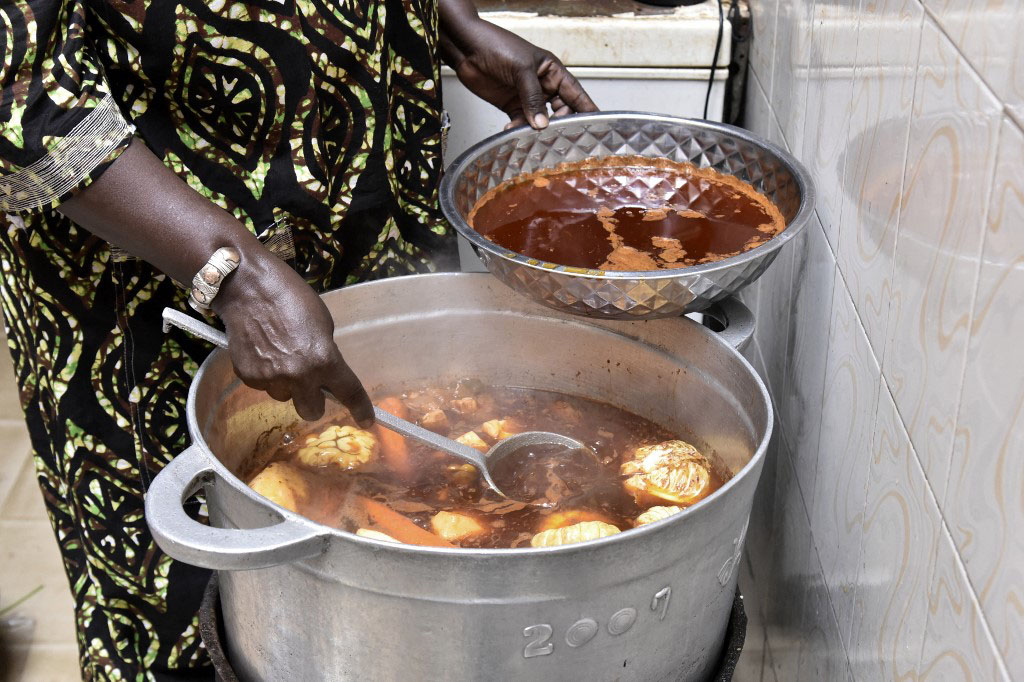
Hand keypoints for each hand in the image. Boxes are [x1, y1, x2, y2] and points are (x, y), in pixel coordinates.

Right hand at [212, 253, 373, 425]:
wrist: (248, 287)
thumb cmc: (291, 297)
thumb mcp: (322, 324)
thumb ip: (326, 353)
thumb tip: (325, 373)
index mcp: (324, 359)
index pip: (349, 392)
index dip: (360, 409)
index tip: (366, 421)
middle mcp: (299, 375)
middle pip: (311, 411)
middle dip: (313, 400)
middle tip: (310, 384)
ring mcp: (271, 378)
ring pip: (284, 397)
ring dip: (287, 385)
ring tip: (279, 356)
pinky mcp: (248, 377)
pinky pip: (263, 386)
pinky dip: (266, 375)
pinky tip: (263, 352)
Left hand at [442, 20, 597, 128]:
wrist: (467, 48)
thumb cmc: (497, 46)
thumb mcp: (521, 69)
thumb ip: (533, 98)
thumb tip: (542, 124)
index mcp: (552, 72)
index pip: (576, 94)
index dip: (587, 109)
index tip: (597, 126)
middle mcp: (543, 85)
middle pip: (561, 111)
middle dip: (561, 125)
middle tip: (560, 138)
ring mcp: (527, 97)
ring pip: (540, 120)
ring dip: (538, 131)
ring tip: (535, 138)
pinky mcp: (511, 105)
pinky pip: (520, 123)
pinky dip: (518, 129)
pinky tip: (512, 131)